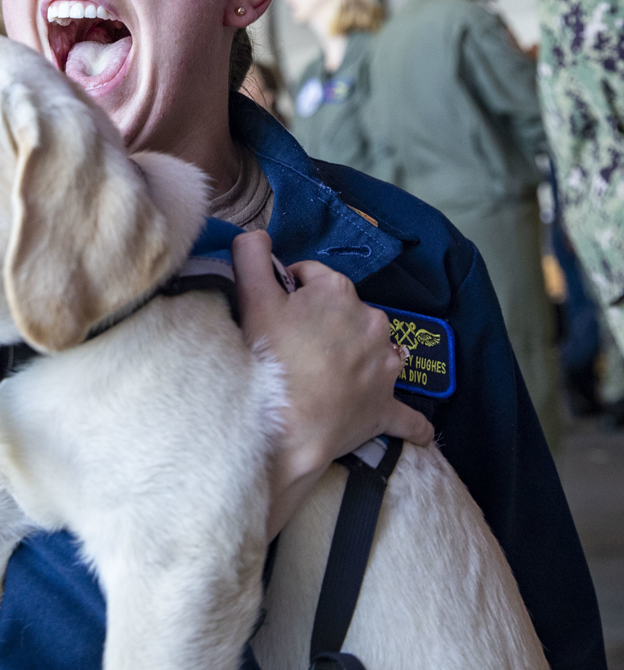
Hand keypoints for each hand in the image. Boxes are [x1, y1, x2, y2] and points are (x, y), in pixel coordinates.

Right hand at [232, 231, 433, 531]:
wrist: (286, 424)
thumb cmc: (268, 357)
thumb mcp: (251, 297)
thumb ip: (251, 254)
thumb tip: (257, 235)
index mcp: (339, 290)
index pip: (309, 276)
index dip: (287, 290)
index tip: (272, 312)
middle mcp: (372, 320)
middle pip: (341, 311)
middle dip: (320, 322)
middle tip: (289, 346)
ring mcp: (385, 365)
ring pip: (374, 350)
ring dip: (358, 357)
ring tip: (326, 376)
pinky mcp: (387, 406)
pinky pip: (406, 415)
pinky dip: (410, 422)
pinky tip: (418, 434)